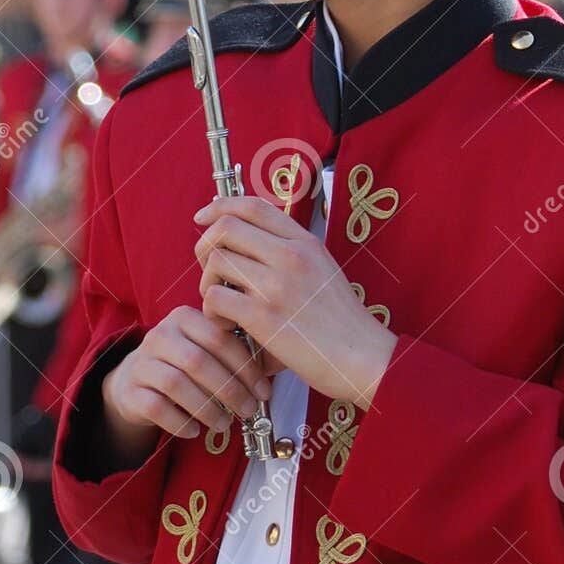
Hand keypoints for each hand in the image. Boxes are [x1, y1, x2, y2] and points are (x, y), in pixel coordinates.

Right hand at [102, 302, 271, 445]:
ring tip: (225, 424)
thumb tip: (268, 380)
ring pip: (177, 385)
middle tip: (249, 411)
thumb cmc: (183, 364)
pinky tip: (195, 431)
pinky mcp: (130, 390)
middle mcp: (160, 335)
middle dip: (230, 390)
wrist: (134, 379)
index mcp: (184, 318)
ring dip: (207, 408)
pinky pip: (156, 408)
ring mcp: (142, 362)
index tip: (264, 391)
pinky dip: (180, 422)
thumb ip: (232, 354)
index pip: (220, 339)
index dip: (245, 367)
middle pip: (198, 362)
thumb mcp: (204, 349)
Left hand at [193, 195, 395, 409]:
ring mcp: (277, 284)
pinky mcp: (264, 317)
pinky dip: (212, 312)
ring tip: (223, 306)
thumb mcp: (323, 270)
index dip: (220, 207)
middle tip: (211, 272)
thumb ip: (290, 253)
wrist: (360, 357)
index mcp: (305, 242)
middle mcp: (290, 256)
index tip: (202, 218)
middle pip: (226, 227)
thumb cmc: (340, 322)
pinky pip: (216, 298)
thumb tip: (249, 242)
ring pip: (216, 261)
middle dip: (205, 247)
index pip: (253, 206)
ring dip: (207, 283)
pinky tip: (229, 325)